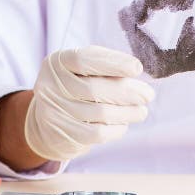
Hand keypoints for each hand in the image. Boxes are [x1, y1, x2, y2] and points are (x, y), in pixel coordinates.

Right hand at [24, 45, 154, 160]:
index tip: (138, 68)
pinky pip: (97, 132)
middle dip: (127, 92)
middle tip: (148, 95)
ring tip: (142, 111)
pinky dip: (116, 128)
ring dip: (127, 112)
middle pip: (95, 88)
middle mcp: (50, 86)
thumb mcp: (83, 67)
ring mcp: (53, 112)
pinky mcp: (62, 134)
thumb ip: (105, 64)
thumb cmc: (75, 85)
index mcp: (58, 62)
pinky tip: (124, 124)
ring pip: (100, 112)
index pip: (85, 59)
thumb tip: (136, 70)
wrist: (46, 120)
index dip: (114, 63)